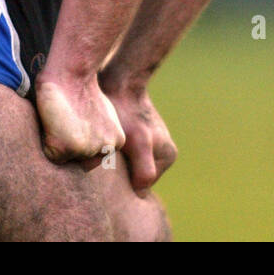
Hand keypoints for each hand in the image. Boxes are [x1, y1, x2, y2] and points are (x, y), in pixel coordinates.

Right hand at [35, 73, 125, 167]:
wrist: (71, 75)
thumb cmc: (83, 90)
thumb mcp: (102, 116)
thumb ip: (100, 135)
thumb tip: (90, 149)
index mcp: (117, 141)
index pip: (94, 157)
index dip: (81, 141)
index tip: (78, 123)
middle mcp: (105, 149)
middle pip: (82, 162)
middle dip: (73, 147)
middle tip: (68, 122)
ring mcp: (86, 150)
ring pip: (66, 160)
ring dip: (60, 145)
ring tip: (62, 121)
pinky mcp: (66, 149)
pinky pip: (51, 155)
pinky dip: (47, 142)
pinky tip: (53, 122)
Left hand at [99, 76, 177, 193]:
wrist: (121, 81)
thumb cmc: (127, 112)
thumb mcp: (138, 142)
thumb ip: (145, 169)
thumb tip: (142, 192)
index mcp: (167, 157)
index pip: (141, 185)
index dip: (125, 179)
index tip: (114, 163)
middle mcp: (162, 151)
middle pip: (134, 175)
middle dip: (121, 169)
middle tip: (108, 155)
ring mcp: (149, 142)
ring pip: (127, 163)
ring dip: (116, 159)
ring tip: (106, 146)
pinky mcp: (136, 134)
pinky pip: (124, 152)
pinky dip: (115, 150)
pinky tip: (106, 139)